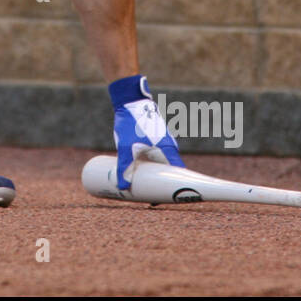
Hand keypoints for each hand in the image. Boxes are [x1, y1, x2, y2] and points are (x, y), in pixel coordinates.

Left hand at [110, 74, 184, 189]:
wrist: (131, 100)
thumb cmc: (132, 122)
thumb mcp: (126, 147)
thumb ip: (124, 166)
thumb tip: (122, 186)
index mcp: (167, 151)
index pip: (177, 175)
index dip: (175, 189)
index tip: (167, 200)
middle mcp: (168, 148)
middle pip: (169, 173)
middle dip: (162, 187)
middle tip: (152, 200)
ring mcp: (162, 144)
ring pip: (162, 166)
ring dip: (157, 177)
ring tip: (146, 190)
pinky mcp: (155, 140)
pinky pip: (156, 159)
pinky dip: (152, 168)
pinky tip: (142, 173)